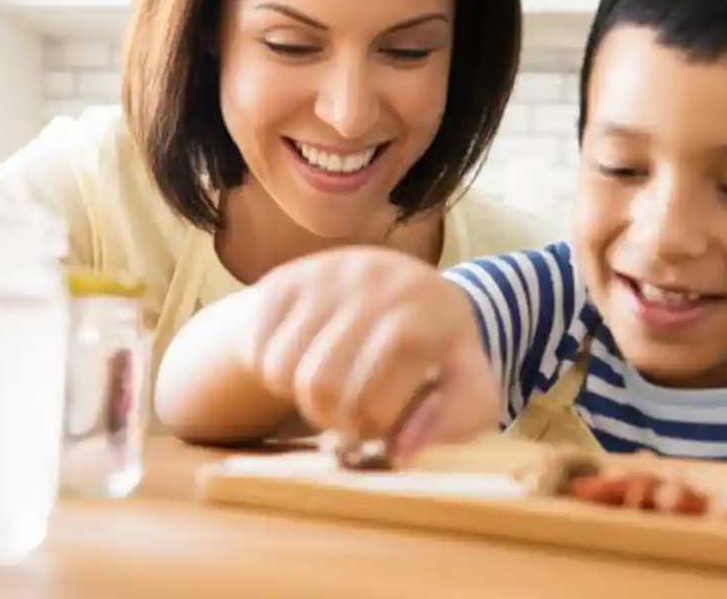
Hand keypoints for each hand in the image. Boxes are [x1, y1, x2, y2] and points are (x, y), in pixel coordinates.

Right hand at [244, 246, 498, 463]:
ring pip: (283, 370)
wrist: (398, 285)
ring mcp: (324, 275)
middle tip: (351, 417)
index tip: (385, 426)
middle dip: (333, 419)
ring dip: (302, 398)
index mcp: (427, 310)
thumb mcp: (468, 385)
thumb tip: (400, 451)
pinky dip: (275, 375)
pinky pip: (258, 352)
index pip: (376, 398)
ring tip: (333, 389)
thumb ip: (453, 421)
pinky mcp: (285, 280)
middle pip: (322, 386)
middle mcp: (374, 281)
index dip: (374, 426)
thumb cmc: (433, 350)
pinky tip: (307, 362)